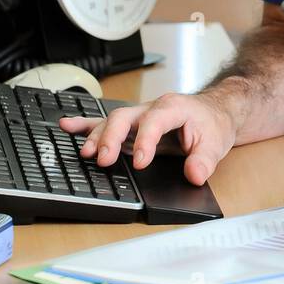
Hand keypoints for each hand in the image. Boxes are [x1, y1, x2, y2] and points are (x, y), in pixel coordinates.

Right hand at [57, 90, 235, 185]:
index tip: (141, 162)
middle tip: (104, 160)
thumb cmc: (212, 123)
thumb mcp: (216, 143)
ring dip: (96, 136)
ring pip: (112, 120)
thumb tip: (194, 175)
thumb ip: (204, 160)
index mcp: (173, 108)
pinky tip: (67, 126)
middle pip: (125, 117)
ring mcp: (139, 116)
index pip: (155, 121)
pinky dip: (86, 125)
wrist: (214, 112)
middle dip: (111, 137)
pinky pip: (105, 121)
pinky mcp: (132, 126)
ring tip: (85, 153)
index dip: (145, 140)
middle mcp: (151, 108)